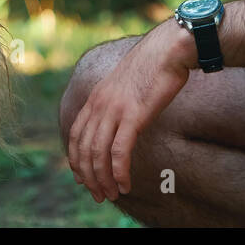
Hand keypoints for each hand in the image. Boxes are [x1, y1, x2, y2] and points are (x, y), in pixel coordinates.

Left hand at [66, 19, 196, 201]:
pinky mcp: (133, 115)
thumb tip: (120, 120)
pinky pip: (119, 151)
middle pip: (84, 149)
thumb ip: (117, 101)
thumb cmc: (153, 66)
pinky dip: (119, 172)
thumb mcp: (125, 83)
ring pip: (98, 154)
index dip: (75, 159)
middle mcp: (99, 104)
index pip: (75, 134)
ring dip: (103, 179)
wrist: (168, 49)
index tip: (81, 177)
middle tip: (98, 194)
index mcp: (96, 97)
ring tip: (112, 194)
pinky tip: (125, 184)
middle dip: (88, 176)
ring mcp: (114, 109)